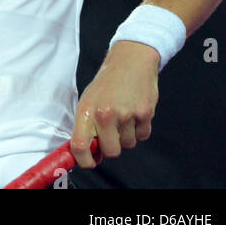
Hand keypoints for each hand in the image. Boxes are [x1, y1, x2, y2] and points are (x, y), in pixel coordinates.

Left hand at [71, 40, 159, 168]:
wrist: (130, 61)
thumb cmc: (106, 83)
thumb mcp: (88, 101)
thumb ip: (87, 126)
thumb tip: (87, 152)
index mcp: (86, 111)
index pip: (80, 145)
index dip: (84, 160)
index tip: (89, 162)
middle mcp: (105, 114)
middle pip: (111, 151)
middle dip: (111, 148)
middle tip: (111, 135)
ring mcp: (127, 114)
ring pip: (128, 145)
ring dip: (127, 137)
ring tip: (123, 118)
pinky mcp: (145, 113)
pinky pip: (143, 136)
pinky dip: (140, 130)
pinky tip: (135, 115)